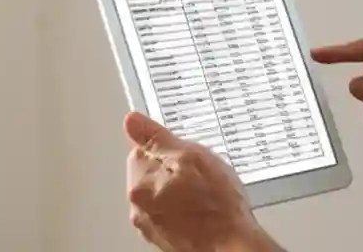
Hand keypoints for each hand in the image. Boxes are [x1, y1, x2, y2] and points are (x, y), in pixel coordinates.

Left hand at [123, 112, 279, 251]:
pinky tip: (206, 208)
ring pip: (164, 192)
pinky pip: (172, 212)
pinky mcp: (166, 237)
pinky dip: (186, 208)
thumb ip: (158, 138)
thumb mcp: (192, 157)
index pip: (143, 149)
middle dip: (174, 168)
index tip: (187, 153)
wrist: (230, 246)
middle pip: (152, 172)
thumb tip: (132, 121)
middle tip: (201, 172)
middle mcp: (139, 208)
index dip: (170, 147)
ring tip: (207, 192)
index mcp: (139, 185)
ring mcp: (152, 225)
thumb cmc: (217, 207)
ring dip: (181, 188)